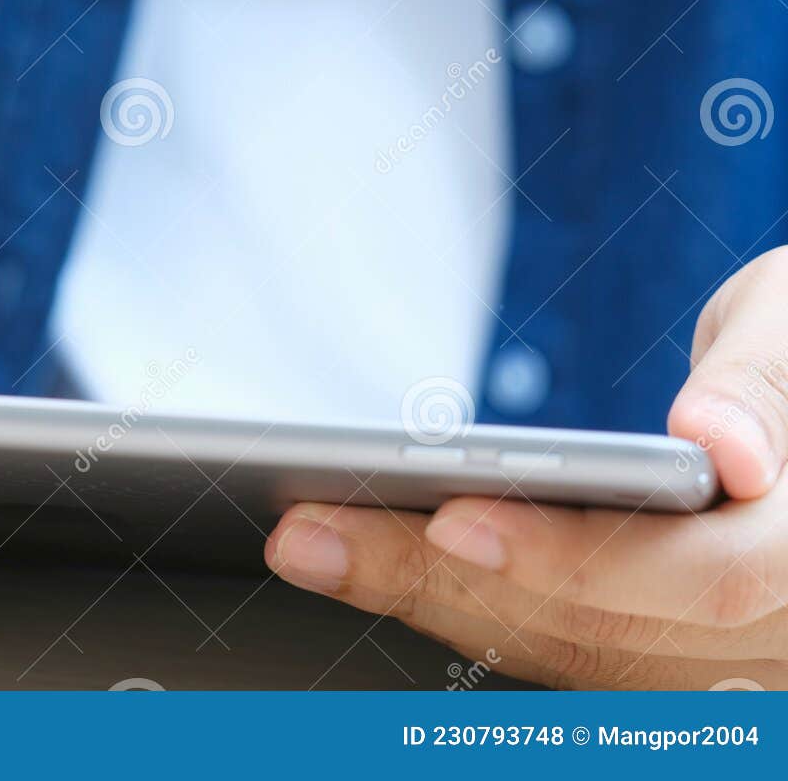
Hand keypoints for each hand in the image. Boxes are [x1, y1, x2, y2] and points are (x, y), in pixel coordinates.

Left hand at [264, 247, 787, 688]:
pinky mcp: (668, 658)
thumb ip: (758, 385)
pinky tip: (373, 568)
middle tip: (307, 532)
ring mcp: (726, 663)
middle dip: (436, 581)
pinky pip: (558, 651)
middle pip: (596, 628)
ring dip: (426, 602)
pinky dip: (463, 609)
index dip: (569, 560)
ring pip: (563, 654)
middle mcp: (774, 632)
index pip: (703, 579)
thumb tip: (717, 445)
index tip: (451, 521)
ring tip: (312, 545)